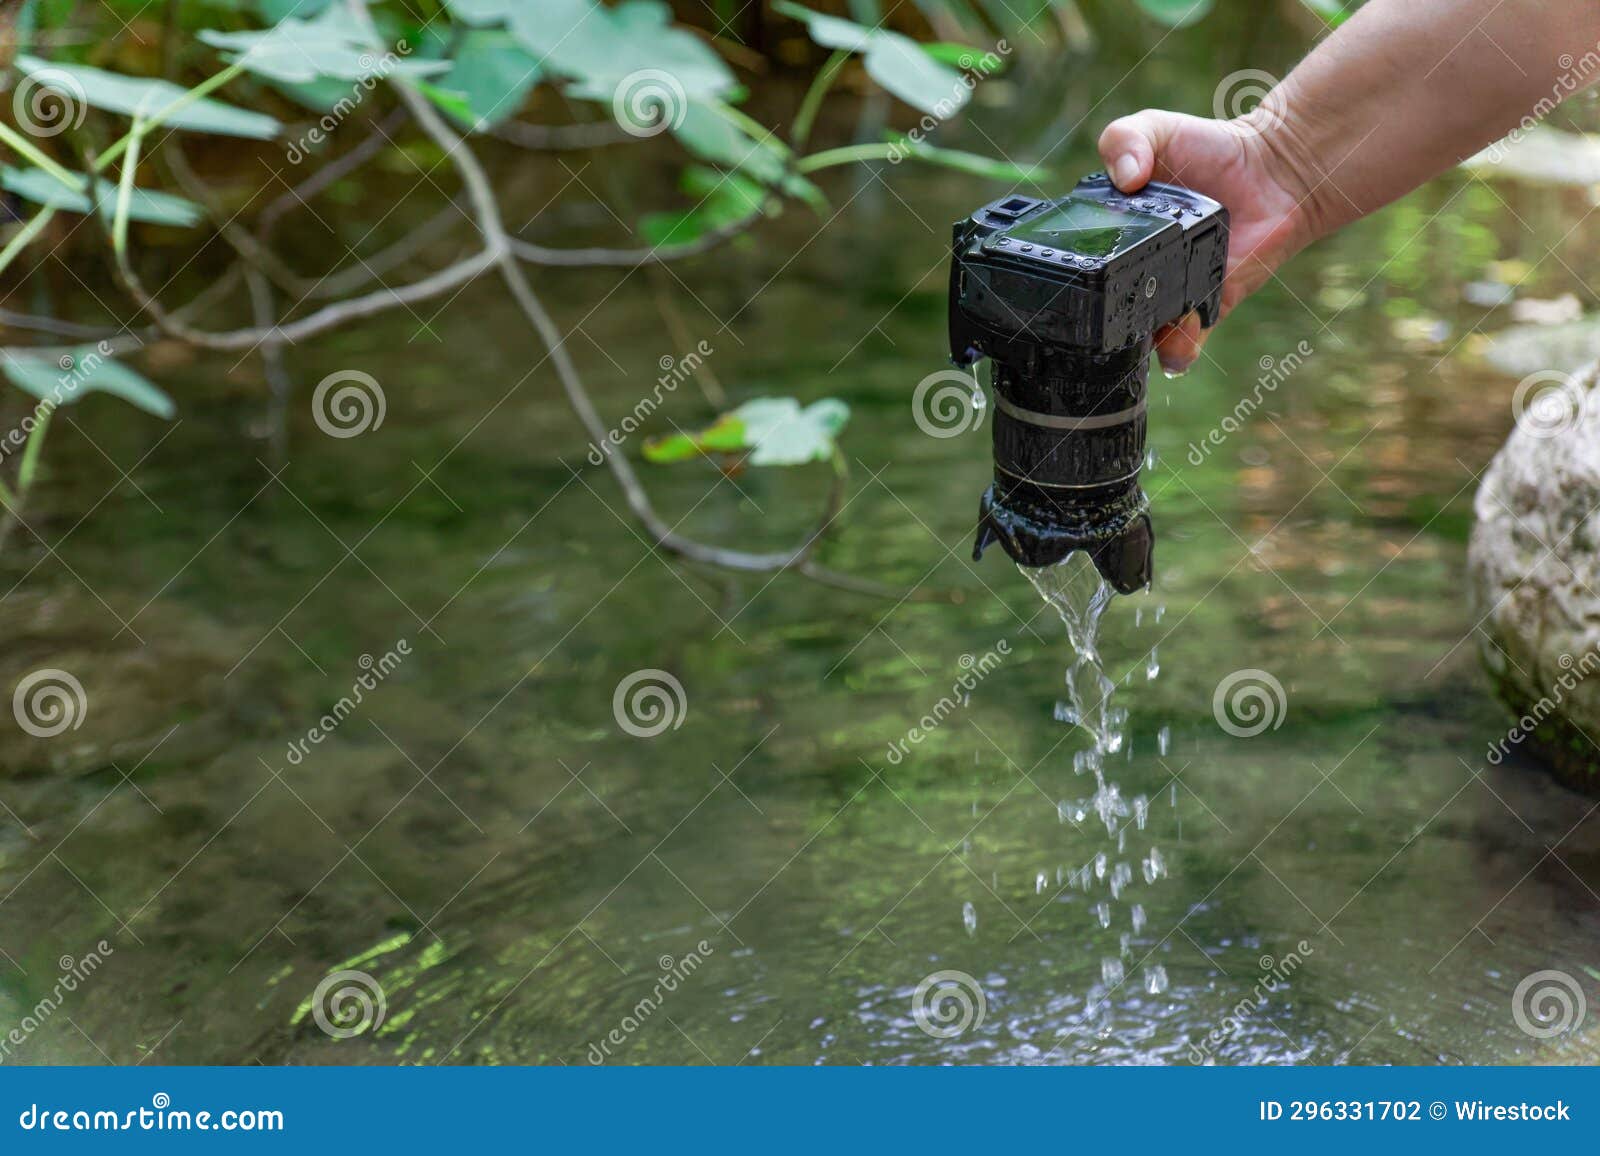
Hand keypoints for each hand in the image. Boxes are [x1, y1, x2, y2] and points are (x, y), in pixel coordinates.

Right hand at [1097, 108, 1316, 373]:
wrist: (1271, 170)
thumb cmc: (1209, 149)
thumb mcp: (1155, 130)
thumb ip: (1124, 139)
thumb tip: (1125, 179)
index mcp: (1113, 235)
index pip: (1081, 266)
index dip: (1071, 276)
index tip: (1064, 282)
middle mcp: (1135, 271)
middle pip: (1105, 310)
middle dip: (1099, 322)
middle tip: (1101, 316)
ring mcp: (1169, 293)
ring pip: (1140, 335)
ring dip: (1136, 340)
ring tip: (1140, 328)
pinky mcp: (1206, 307)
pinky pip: (1184, 341)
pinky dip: (1178, 346)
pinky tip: (1177, 335)